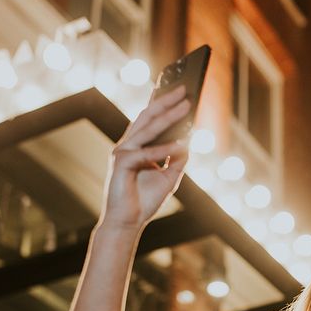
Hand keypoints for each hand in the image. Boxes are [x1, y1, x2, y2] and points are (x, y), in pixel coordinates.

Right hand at [101, 85, 191, 229]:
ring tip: (187, 105)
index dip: (161, 101)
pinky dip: (165, 149)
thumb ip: (178, 159)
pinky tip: (182, 144)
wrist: (127, 222)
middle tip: (185, 89)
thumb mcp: (169, 177)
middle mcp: (127, 144)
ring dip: (168, 116)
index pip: (149, 118)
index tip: (177, 88)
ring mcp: (122, 152)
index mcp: (136, 145)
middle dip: (166, 101)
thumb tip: (189, 142)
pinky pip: (147, 153)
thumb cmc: (144, 200)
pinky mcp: (121, 163)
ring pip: (148, 128)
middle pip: (148, 116)